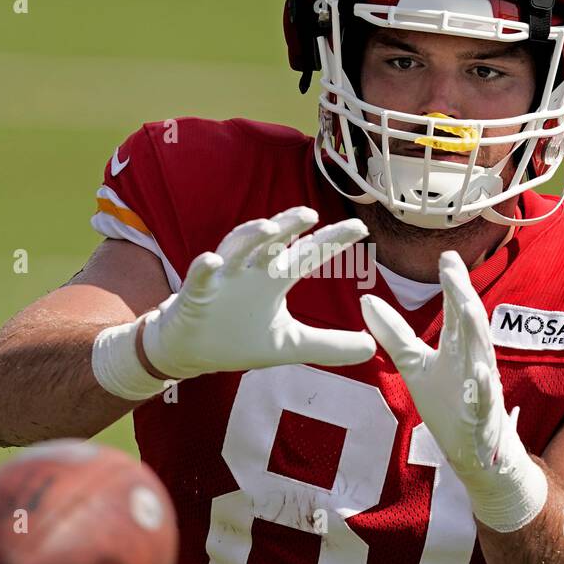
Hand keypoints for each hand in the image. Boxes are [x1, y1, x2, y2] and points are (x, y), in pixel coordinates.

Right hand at [141, 206, 375, 378]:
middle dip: (289, 226)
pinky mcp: (196, 293)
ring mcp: (222, 279)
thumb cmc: (239, 339)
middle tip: (311, 213)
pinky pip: (199, 277)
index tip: (360, 228)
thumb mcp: (290, 346)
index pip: (307, 254)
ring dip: (250, 236)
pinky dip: (204, 267)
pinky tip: (212, 260)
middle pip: (272, 243)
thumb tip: (372, 348)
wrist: (190, 350)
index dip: (332, 241)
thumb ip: (330, 345)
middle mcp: (250, 272)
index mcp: (274, 280)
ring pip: (236, 249)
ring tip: (269, 227)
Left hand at [360, 251, 546, 532]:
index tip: (446, 255)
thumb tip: (366, 301)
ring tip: (468, 306)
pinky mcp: (482, 416)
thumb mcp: (416, 365)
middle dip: (463, 295)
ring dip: (476, 332)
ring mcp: (481, 388)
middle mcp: (474, 360)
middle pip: (471, 323)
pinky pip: (485, 401)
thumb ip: (394, 334)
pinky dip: (483, 390)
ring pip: (482, 355)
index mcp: (461, 346)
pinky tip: (480, 377)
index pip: (458, 309)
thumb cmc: (449, 402)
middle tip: (454, 267)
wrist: (477, 451)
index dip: (453, 282)